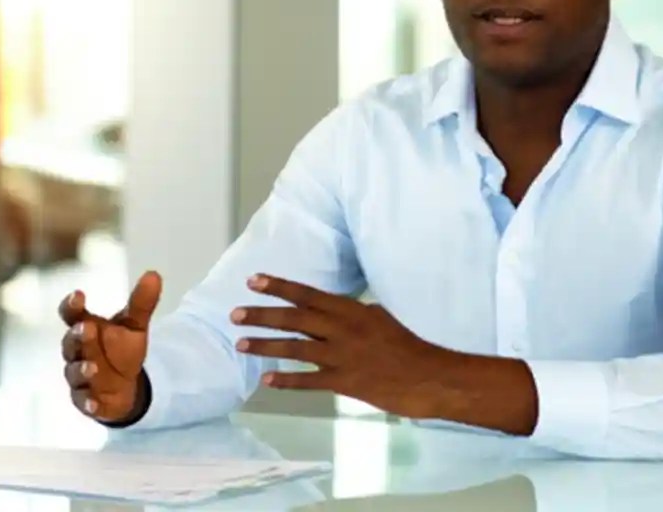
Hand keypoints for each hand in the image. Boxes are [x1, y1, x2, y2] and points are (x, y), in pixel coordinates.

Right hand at [58, 270, 161, 422]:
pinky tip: (95, 403)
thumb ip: (141, 302)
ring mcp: (78, 376)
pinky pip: (83, 401)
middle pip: (71, 342)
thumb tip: (154, 274)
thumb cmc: (121, 348)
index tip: (79, 295)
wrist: (125, 385)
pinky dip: (88, 402)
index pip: (71, 313)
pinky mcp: (84, 399)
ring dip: (82, 369)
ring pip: (75, 372)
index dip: (72, 305)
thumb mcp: (135, 325)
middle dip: (78, 336)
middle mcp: (76, 351)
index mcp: (85, 326)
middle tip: (87, 328)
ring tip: (93, 367)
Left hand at [230, 274, 455, 418]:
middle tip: (234, 314)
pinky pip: (308, 381)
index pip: (307, 294)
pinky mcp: (344, 382)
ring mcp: (341, 356)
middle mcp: (341, 329)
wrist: (429, 376)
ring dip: (265, 345)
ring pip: (295, 348)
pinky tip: (266, 380)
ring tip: (240, 344)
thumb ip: (352, 314)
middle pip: (294, 319)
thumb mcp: (379, 317)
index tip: (254, 280)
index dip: (279, 286)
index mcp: (350, 310)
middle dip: (262, 315)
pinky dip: (286, 380)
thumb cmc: (406, 345)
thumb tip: (334, 309)